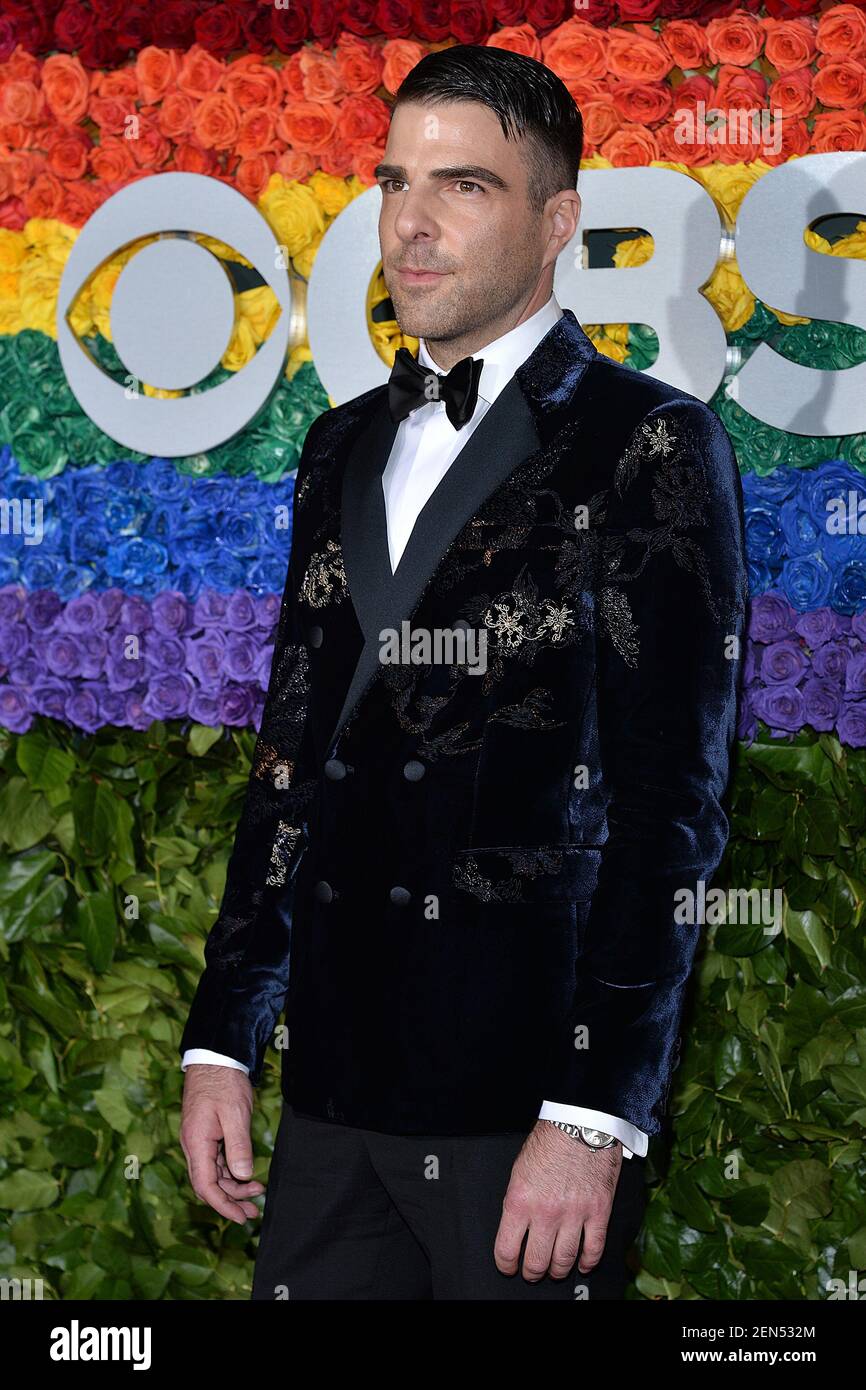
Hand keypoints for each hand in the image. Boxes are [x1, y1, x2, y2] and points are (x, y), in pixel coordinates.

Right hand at [180, 1064, 263, 1223]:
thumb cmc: (223, 1082)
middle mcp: (194, 1145)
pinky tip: (245, 1175)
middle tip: (253, 1211)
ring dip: (232, 1187)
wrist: (214, 1057)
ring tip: (256, 1193)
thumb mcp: (235, 1113)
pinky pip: (216, 1161)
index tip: (240, 1217)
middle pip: (208, 1184)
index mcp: (196, 1143)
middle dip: (230, 1200)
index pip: (205, 1186)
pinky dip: (230, 1172)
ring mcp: (199, 1140)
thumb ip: (238, 1145)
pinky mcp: (207, 1134)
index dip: (223, 1205)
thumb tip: (242, 1175)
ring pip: (213, 1174)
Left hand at [494, 1119, 621, 1280]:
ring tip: (555, 1270)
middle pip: (537, 1262)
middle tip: (532, 1271)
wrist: (581, 1121)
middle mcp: (546, 1212)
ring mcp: (574, 1214)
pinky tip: (582, 1265)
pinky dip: (588, 1262)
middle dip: (532, 1272)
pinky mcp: (599, 1211)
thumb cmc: (549, 1140)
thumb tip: (515, 1229)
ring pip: (564, 1261)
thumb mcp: (519, 1169)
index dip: (506, 1264)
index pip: (507, 1249)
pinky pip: (594, 1249)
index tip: (508, 1266)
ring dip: (558, 1270)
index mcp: (520, 1200)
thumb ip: (517, 1201)